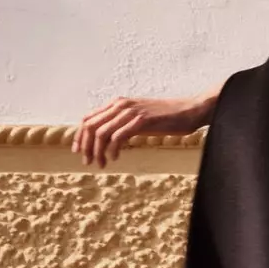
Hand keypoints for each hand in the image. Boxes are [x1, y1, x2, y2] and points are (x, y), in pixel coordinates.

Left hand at [73, 90, 218, 166]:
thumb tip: (108, 140)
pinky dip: (113, 149)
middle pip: (90, 126)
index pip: (89, 118)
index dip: (80, 136)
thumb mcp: (140, 119)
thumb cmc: (167, 117)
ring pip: (102, 132)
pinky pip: (118, 136)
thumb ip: (123, 125)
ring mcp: (131, 112)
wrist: (190, 110)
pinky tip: (116, 158)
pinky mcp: (142, 120)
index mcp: (118, 103)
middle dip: (86, 146)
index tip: (79, 152)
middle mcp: (121, 105)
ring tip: (102, 164)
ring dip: (98, 151)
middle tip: (88, 162)